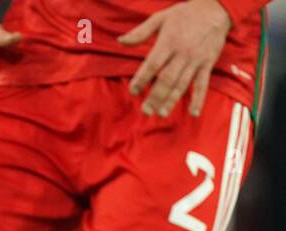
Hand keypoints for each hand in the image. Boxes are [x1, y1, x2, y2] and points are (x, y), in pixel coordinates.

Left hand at [120, 0, 232, 117]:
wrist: (216, 9)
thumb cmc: (185, 14)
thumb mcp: (161, 18)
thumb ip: (140, 32)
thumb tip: (120, 41)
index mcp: (169, 42)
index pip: (153, 64)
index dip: (142, 79)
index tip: (133, 91)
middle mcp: (182, 53)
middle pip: (167, 78)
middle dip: (155, 96)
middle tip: (145, 111)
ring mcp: (196, 60)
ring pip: (182, 84)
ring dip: (171, 100)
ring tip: (160, 114)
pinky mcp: (207, 64)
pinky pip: (203, 84)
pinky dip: (199, 99)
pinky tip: (193, 113)